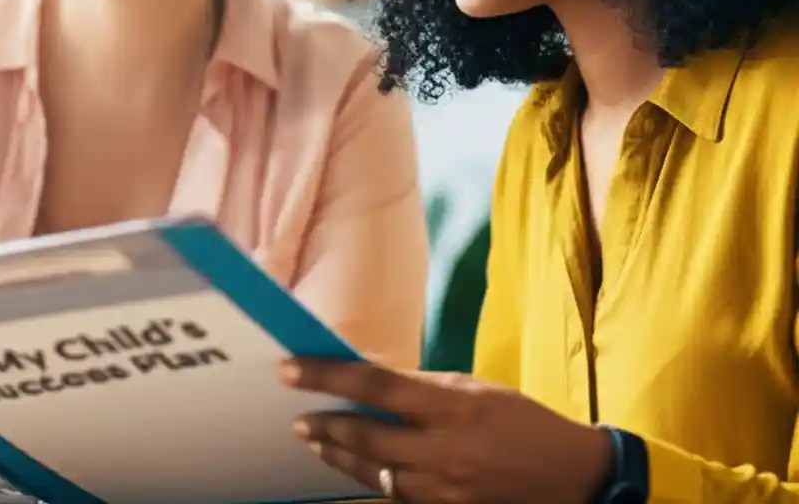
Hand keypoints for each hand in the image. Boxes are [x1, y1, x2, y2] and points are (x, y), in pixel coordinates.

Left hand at [279, 359, 611, 503]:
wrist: (571, 476)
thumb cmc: (518, 420)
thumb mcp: (472, 388)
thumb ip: (418, 387)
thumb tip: (365, 377)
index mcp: (452, 405)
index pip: (374, 385)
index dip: (325, 376)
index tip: (289, 370)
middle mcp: (444, 449)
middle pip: (364, 437)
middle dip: (324, 426)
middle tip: (297, 419)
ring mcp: (443, 488)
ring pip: (372, 472)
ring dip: (339, 455)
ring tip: (316, 440)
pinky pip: (393, 495)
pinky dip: (368, 478)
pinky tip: (353, 466)